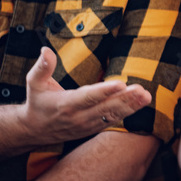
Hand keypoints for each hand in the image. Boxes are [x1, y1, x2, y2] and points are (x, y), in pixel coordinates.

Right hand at [24, 47, 151, 144]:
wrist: (35, 130)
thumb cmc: (37, 102)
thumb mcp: (34, 83)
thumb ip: (42, 67)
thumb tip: (45, 50)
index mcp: (65, 104)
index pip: (88, 97)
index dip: (104, 91)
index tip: (120, 84)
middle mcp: (78, 117)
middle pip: (105, 108)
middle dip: (125, 99)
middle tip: (142, 90)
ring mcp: (87, 125)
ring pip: (112, 116)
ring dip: (131, 106)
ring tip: (146, 96)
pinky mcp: (93, 128)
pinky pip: (112, 121)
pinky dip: (127, 113)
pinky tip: (140, 104)